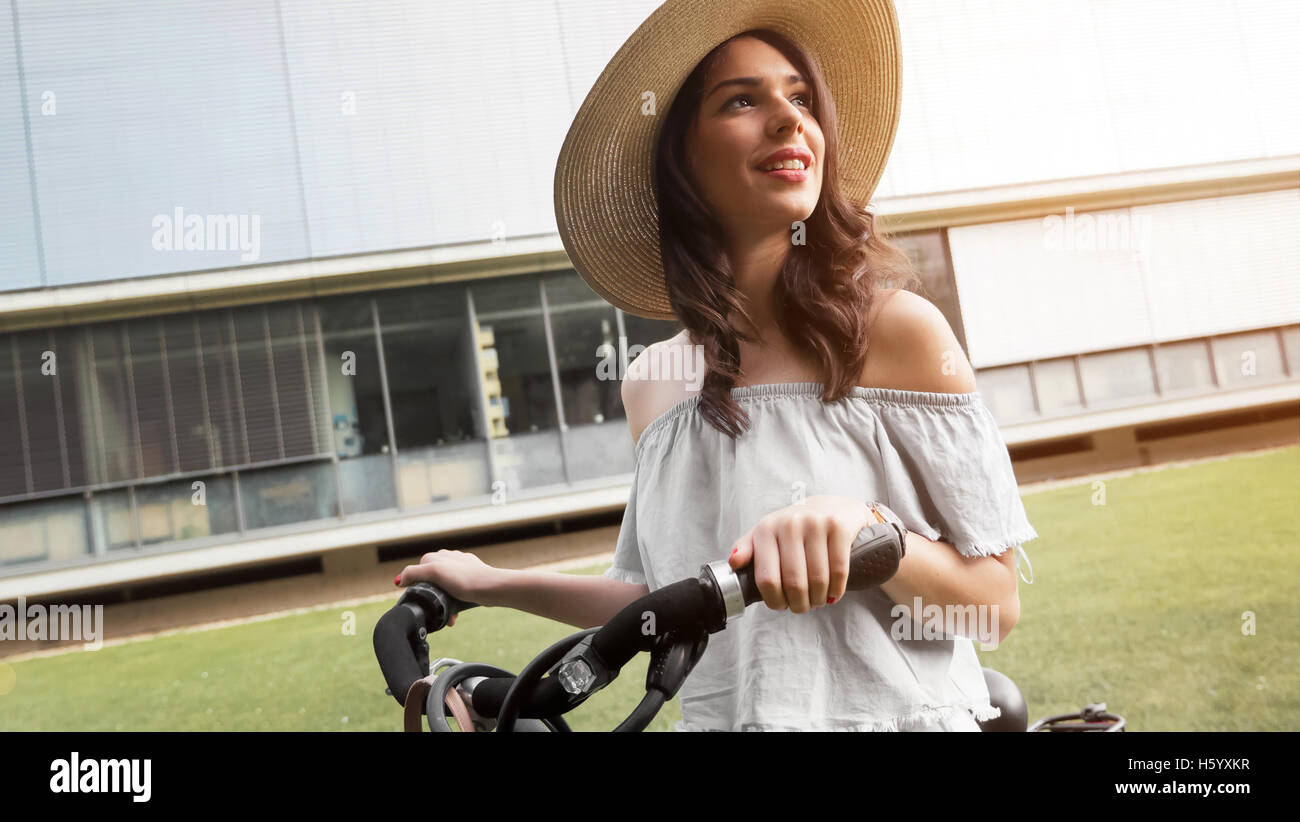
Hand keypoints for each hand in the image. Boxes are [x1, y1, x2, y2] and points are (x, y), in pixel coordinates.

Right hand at [395, 550, 498, 625]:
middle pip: (431, 581)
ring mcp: (460, 568)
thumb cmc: (464, 579)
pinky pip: (457, 592)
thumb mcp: (434, 572)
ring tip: (449, 615)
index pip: (417, 573)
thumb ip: (414, 573)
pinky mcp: (470, 578)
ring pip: (444, 588)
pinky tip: (458, 610)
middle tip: (436, 610)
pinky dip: (455, 602)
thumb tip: (399, 580)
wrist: (490, 587)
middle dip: (432, 598)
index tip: (422, 601)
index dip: (418, 588)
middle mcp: (447, 559)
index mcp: (436, 556)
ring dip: (444, 603)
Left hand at [727, 495, 871, 613]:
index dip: (775, 601)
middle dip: (799, 604)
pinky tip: (832, 593)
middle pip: (794, 583)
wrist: (829, 507)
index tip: (781, 605)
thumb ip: (746, 549)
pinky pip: (839, 570)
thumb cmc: (792, 529)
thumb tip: (734, 561)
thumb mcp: (765, 535)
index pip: (767, 579)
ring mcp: (815, 523)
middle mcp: (789, 524)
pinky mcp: (838, 526)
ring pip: (818, 580)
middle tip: (802, 606)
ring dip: (818, 599)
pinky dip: (836, 590)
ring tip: (816, 600)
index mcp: (766, 529)